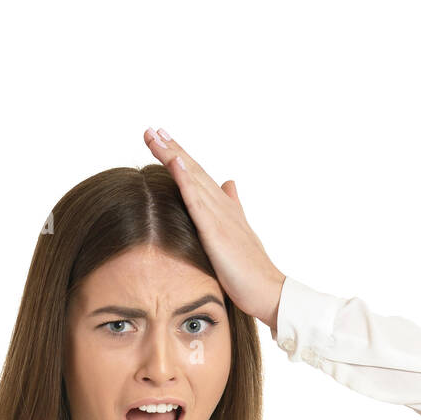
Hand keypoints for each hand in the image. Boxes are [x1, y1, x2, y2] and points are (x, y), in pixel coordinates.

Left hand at [143, 127, 285, 333]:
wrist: (268, 290)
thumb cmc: (252, 270)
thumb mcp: (240, 233)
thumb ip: (233, 207)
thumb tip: (229, 184)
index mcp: (225, 208)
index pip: (198, 176)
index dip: (180, 156)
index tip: (163, 138)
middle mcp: (222, 206)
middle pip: (193, 170)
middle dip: (172, 148)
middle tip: (152, 129)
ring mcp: (220, 216)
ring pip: (192, 179)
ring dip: (173, 155)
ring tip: (155, 136)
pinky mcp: (216, 232)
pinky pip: (197, 201)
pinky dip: (185, 180)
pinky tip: (174, 162)